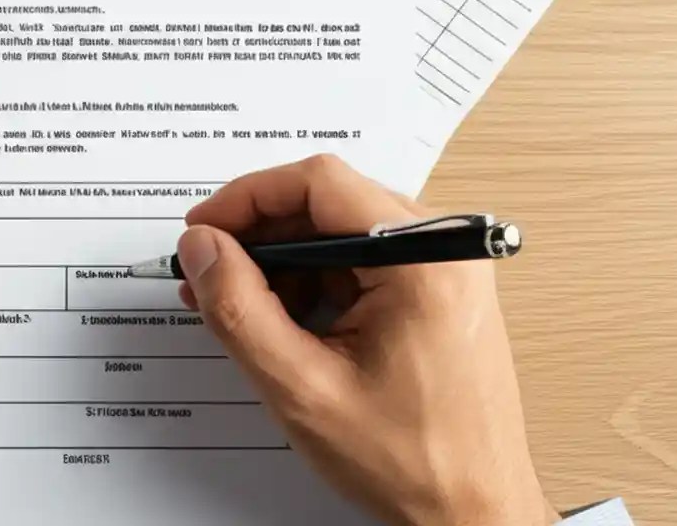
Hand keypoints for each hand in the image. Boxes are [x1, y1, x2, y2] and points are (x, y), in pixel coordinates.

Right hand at [176, 155, 558, 525]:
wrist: (474, 512)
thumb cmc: (414, 462)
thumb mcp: (302, 387)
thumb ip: (241, 309)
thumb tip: (203, 249)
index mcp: (423, 261)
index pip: (319, 183)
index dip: (246, 198)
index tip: (203, 228)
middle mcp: (443, 250)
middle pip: (327, 202)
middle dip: (258, 235)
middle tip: (209, 271)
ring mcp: (443, 270)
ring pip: (338, 232)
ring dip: (282, 262)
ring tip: (239, 308)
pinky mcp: (434, 292)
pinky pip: (359, 262)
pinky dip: (312, 282)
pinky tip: (282, 322)